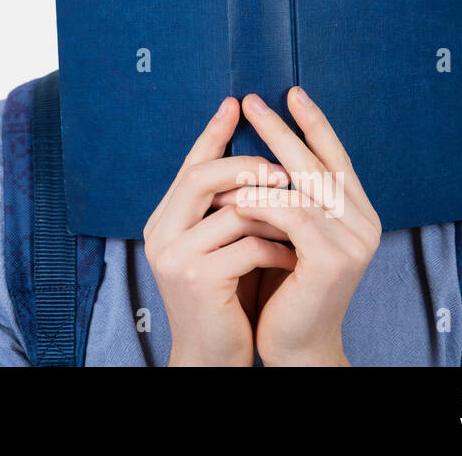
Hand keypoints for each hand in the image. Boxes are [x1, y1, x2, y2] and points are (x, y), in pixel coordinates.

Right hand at [144, 96, 297, 365]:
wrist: (211, 358)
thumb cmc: (224, 300)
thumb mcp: (218, 248)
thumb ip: (224, 210)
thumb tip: (254, 162)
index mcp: (163, 221)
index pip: (188, 165)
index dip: (212, 133)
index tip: (235, 103)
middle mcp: (160, 233)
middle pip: (202, 176)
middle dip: (247, 165)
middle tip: (283, 168)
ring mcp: (176, 257)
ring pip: (233, 210)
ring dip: (274, 214)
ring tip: (300, 221)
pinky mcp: (199, 280)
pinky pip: (250, 246)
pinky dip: (277, 250)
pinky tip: (291, 259)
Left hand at [213, 87, 381, 365]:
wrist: (295, 345)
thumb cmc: (284, 289)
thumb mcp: (287, 234)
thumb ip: (288, 198)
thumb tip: (259, 152)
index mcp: (357, 213)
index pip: (335, 157)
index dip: (314, 124)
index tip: (290, 93)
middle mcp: (363, 223)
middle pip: (318, 163)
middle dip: (282, 130)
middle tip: (252, 102)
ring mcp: (353, 241)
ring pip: (302, 187)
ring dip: (259, 169)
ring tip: (223, 159)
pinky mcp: (333, 259)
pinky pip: (291, 215)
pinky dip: (260, 203)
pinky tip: (233, 198)